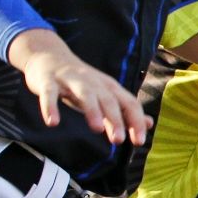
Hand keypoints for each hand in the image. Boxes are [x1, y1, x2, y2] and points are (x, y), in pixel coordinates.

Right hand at [8, 28, 149, 144]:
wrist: (48, 55)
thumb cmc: (80, 83)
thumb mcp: (104, 94)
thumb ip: (124, 110)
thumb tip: (149, 124)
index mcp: (109, 87)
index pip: (129, 103)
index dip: (136, 121)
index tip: (139, 142)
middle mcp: (93, 82)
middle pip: (109, 100)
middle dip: (115, 119)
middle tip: (119, 140)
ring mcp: (70, 80)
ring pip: (85, 94)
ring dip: (92, 110)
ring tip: (97, 129)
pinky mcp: (48, 81)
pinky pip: (50, 94)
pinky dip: (51, 107)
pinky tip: (52, 122)